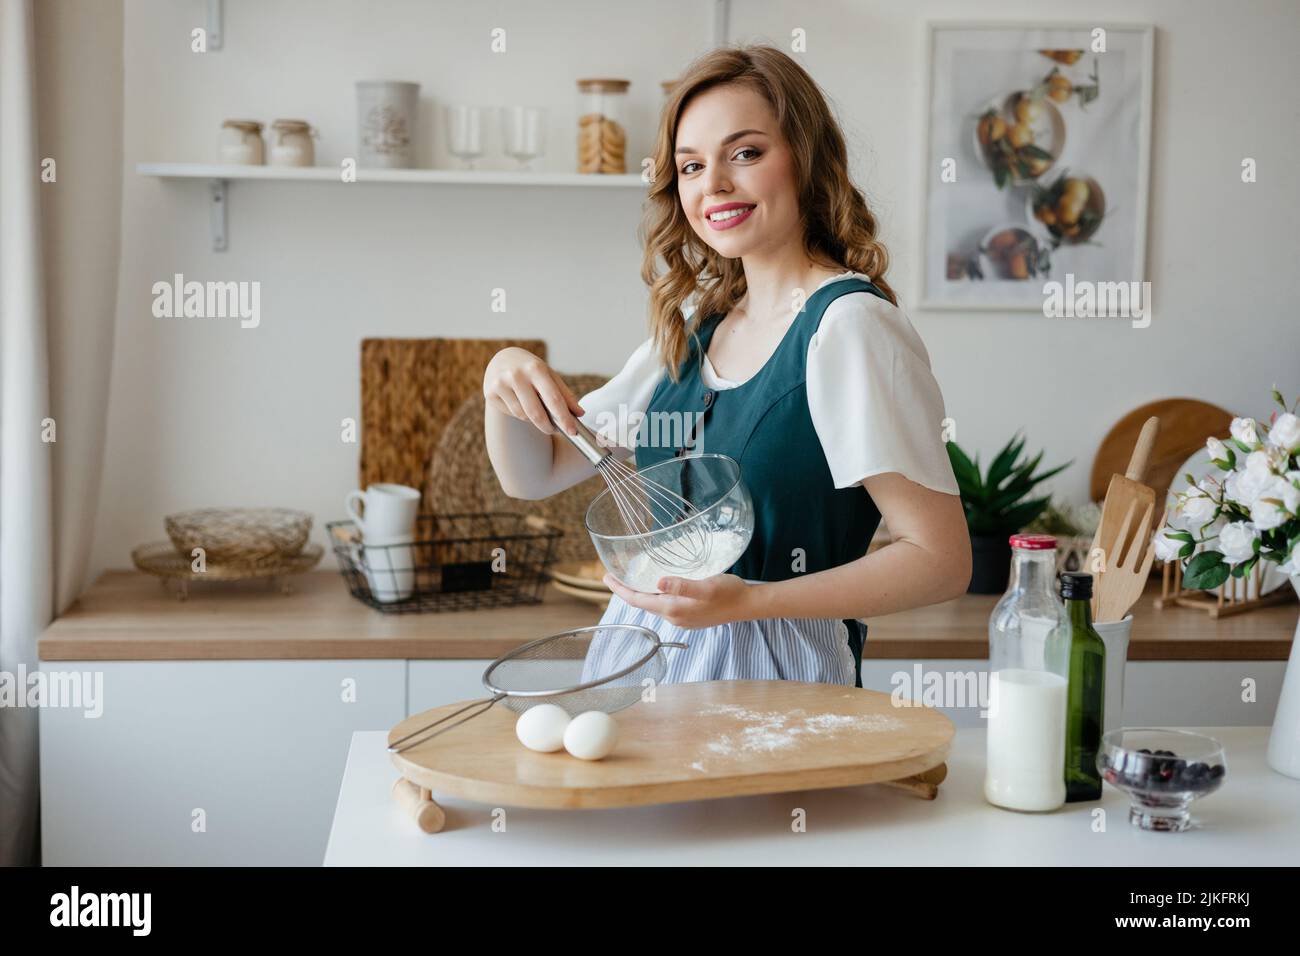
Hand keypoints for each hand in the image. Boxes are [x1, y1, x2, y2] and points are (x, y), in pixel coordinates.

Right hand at [483, 347, 583, 435]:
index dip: (564, 418)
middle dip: (548, 426)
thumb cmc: (531, 369)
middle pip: (536, 412)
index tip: (573, 431)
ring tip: (538, 411)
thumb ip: (565, 394)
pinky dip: (521, 414)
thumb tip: (579, 414)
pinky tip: (521, 403)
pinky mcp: (490, 393)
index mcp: (535, 368)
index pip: (553, 399)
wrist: (502, 359)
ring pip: (523, 415)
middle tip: (555, 430)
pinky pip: (512, 413)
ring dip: (534, 420)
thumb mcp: (549, 375)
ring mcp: (501, 384)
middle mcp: (516, 375)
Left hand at [602, 572, 755, 628]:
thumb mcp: (706, 585)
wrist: (747, 605)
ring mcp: (682, 618)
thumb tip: (658, 582)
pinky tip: (657, 585)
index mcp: (673, 609)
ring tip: (631, 578)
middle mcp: (674, 616)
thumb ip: (682, 585)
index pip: (637, 600)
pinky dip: (654, 594)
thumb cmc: (728, 593)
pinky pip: (664, 605)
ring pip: (653, 604)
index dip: (619, 589)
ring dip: (640, 592)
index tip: (606, 576)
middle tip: (614, 574)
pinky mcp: (689, 615)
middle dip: (626, 589)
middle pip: (642, 603)